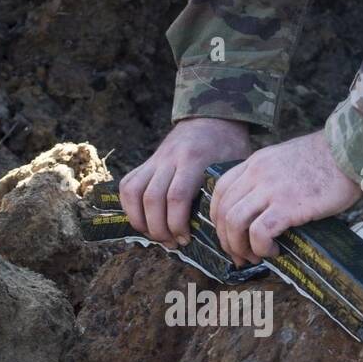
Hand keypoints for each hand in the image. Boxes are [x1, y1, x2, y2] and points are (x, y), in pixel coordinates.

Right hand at [119, 117, 251, 247]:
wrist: (213, 117)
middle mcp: (170, 159)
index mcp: (194, 160)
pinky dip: (129, 207)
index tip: (185, 239)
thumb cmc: (229, 147)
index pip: (176, 197)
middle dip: (158, 228)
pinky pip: (127, 185)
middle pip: (152, 199)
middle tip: (172, 243)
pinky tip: (143, 221)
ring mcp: (155, 160)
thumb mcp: (235, 166)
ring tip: (156, 235)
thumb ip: (226, 192)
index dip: (176, 223)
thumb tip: (222, 229)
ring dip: (140, 220)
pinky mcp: (146, 162)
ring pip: (133, 192)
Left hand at [211, 130, 362, 263]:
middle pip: (223, 211)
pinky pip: (260, 232)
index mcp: (255, 163)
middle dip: (226, 240)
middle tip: (240, 255)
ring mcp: (271, 189)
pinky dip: (261, 247)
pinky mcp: (288, 206)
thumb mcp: (287, 159)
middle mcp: (257, 174)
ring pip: (235, 223)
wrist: (351, 152)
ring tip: (255, 257)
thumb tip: (265, 207)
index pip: (220, 191)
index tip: (228, 234)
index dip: (218, 218)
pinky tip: (274, 251)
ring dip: (239, 246)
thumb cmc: (327, 159)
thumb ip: (270, 177)